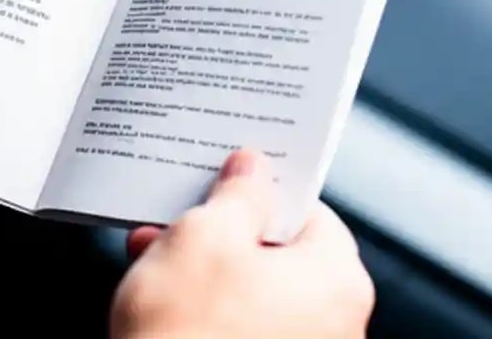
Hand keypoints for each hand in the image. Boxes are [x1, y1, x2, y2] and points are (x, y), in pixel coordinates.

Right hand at [110, 149, 373, 338]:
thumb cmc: (188, 331)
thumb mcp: (204, 235)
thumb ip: (236, 194)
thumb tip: (254, 169)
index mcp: (337, 280)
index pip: (310, 212)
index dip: (262, 190)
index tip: (226, 182)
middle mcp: (338, 326)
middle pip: (281, 256)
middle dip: (222, 234)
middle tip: (176, 221)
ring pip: (255, 295)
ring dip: (206, 272)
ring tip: (153, 260)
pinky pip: (243, 330)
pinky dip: (209, 312)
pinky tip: (162, 301)